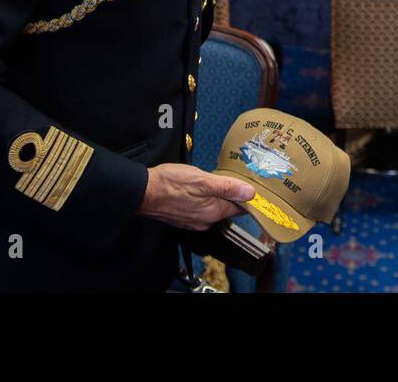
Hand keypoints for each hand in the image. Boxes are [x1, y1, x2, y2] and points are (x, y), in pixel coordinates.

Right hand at [137, 163, 254, 230]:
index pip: (240, 208)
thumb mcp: (202, 180)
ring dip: (218, 197)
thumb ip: (227, 187)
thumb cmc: (170, 184)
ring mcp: (194, 220)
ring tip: (219, 180)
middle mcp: (206, 220)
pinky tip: (201, 189)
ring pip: (214, 208)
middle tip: (237, 178)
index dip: (248, 197)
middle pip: (228, 208)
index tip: (254, 186)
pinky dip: (205, 200)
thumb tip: (250, 193)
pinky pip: (201, 209)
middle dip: (233, 195)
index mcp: (214, 212)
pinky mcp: (184, 217)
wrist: (142, 192)